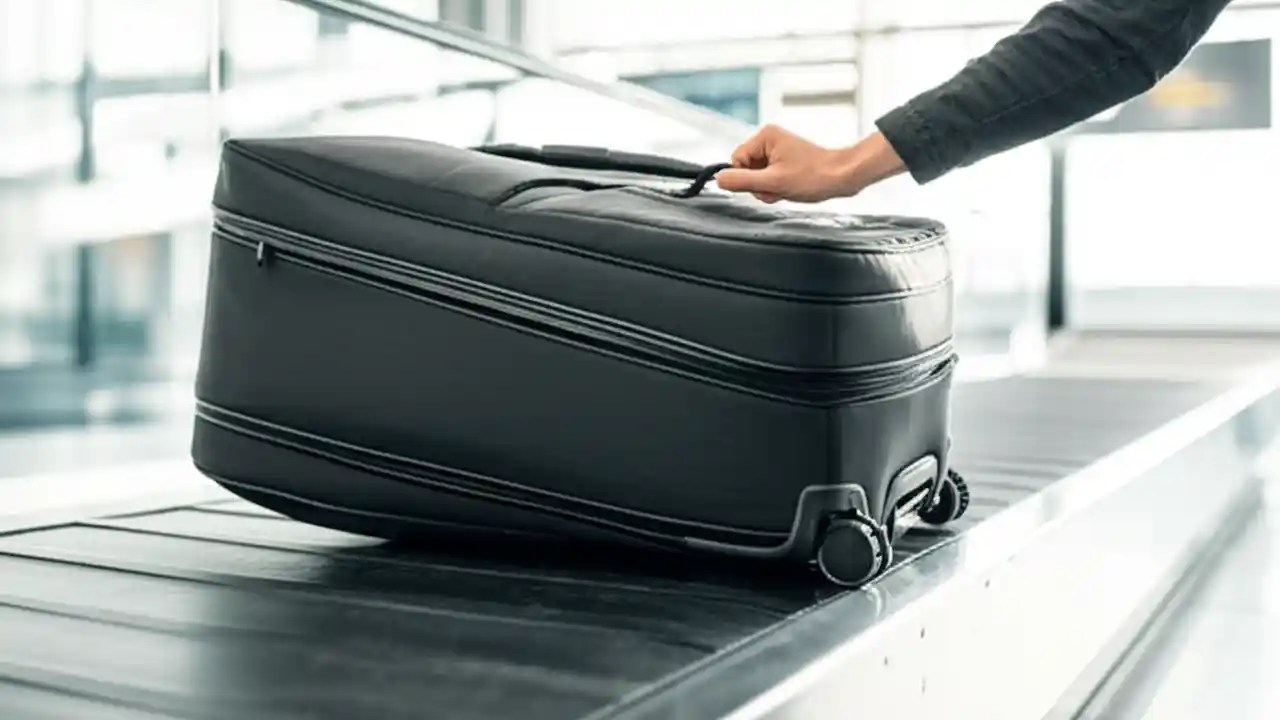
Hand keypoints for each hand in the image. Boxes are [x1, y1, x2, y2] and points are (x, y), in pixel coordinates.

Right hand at [714, 125, 906, 203]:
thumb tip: (718, 179)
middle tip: (779, 187)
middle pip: (745, 168)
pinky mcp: (784, 159)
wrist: (842, 178)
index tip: (765, 184)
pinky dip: (775, 187)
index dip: (747, 178)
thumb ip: (742, 181)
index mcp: (765, 136)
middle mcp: (770, 138)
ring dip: (768, 188)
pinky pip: (768, 177)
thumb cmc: (813, 177)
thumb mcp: (773, 183)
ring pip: (756, 176)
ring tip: (787, 188)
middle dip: (759, 184)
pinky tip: (789, 188)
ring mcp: (777, 149)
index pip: (736, 160)